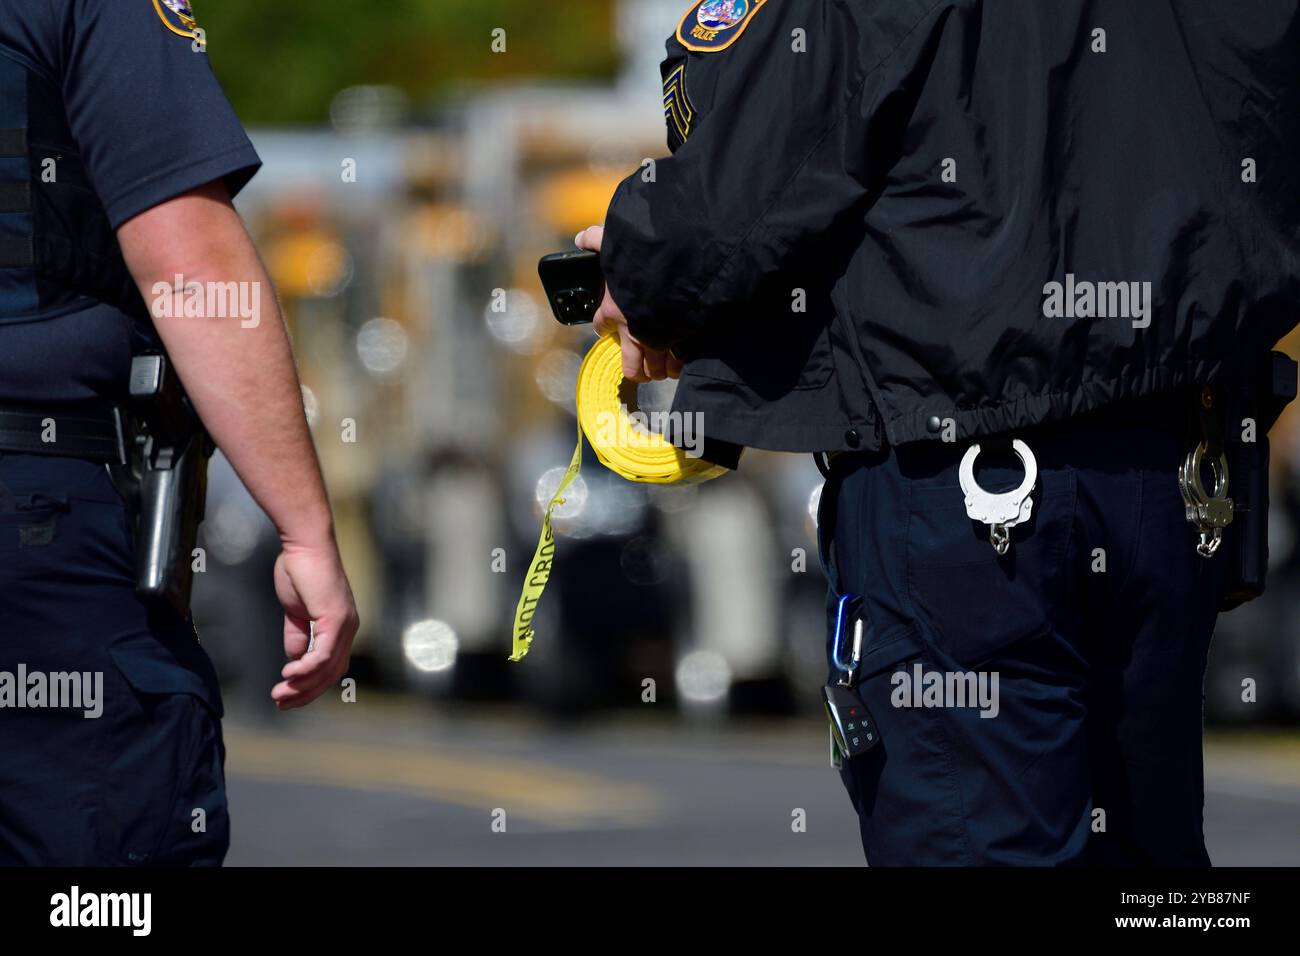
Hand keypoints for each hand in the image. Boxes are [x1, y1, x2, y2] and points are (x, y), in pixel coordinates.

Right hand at [270, 541, 358, 709]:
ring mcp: (345, 624)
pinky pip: (323, 654)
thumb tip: (294, 659)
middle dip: (305, 693)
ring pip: (327, 669)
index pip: (331, 667)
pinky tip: (288, 675)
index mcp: (340, 628)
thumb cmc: (300, 571)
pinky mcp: (336, 619)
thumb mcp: (297, 611)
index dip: (310, 685)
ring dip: (302, 686)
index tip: (286, 696)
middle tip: (280, 703)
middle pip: (331, 674)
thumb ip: (297, 635)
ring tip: (280, 693)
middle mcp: (348, 629)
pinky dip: (306, 668)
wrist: (304, 546)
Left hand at [575, 225, 681, 381]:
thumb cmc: (642, 255)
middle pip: (630, 364)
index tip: (607, 325)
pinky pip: (679, 363)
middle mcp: (634, 331)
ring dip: (657, 370)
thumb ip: (597, 239)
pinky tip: (681, 362)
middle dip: (634, 368)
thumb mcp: (614, 242)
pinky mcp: (682, 341)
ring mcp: (658, 341)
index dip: (603, 325)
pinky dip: (679, 365)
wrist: (680, 265)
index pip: (601, 325)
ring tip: (661, 369)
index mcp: (613, 309)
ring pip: (654, 370)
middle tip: (638, 368)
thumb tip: (582, 237)